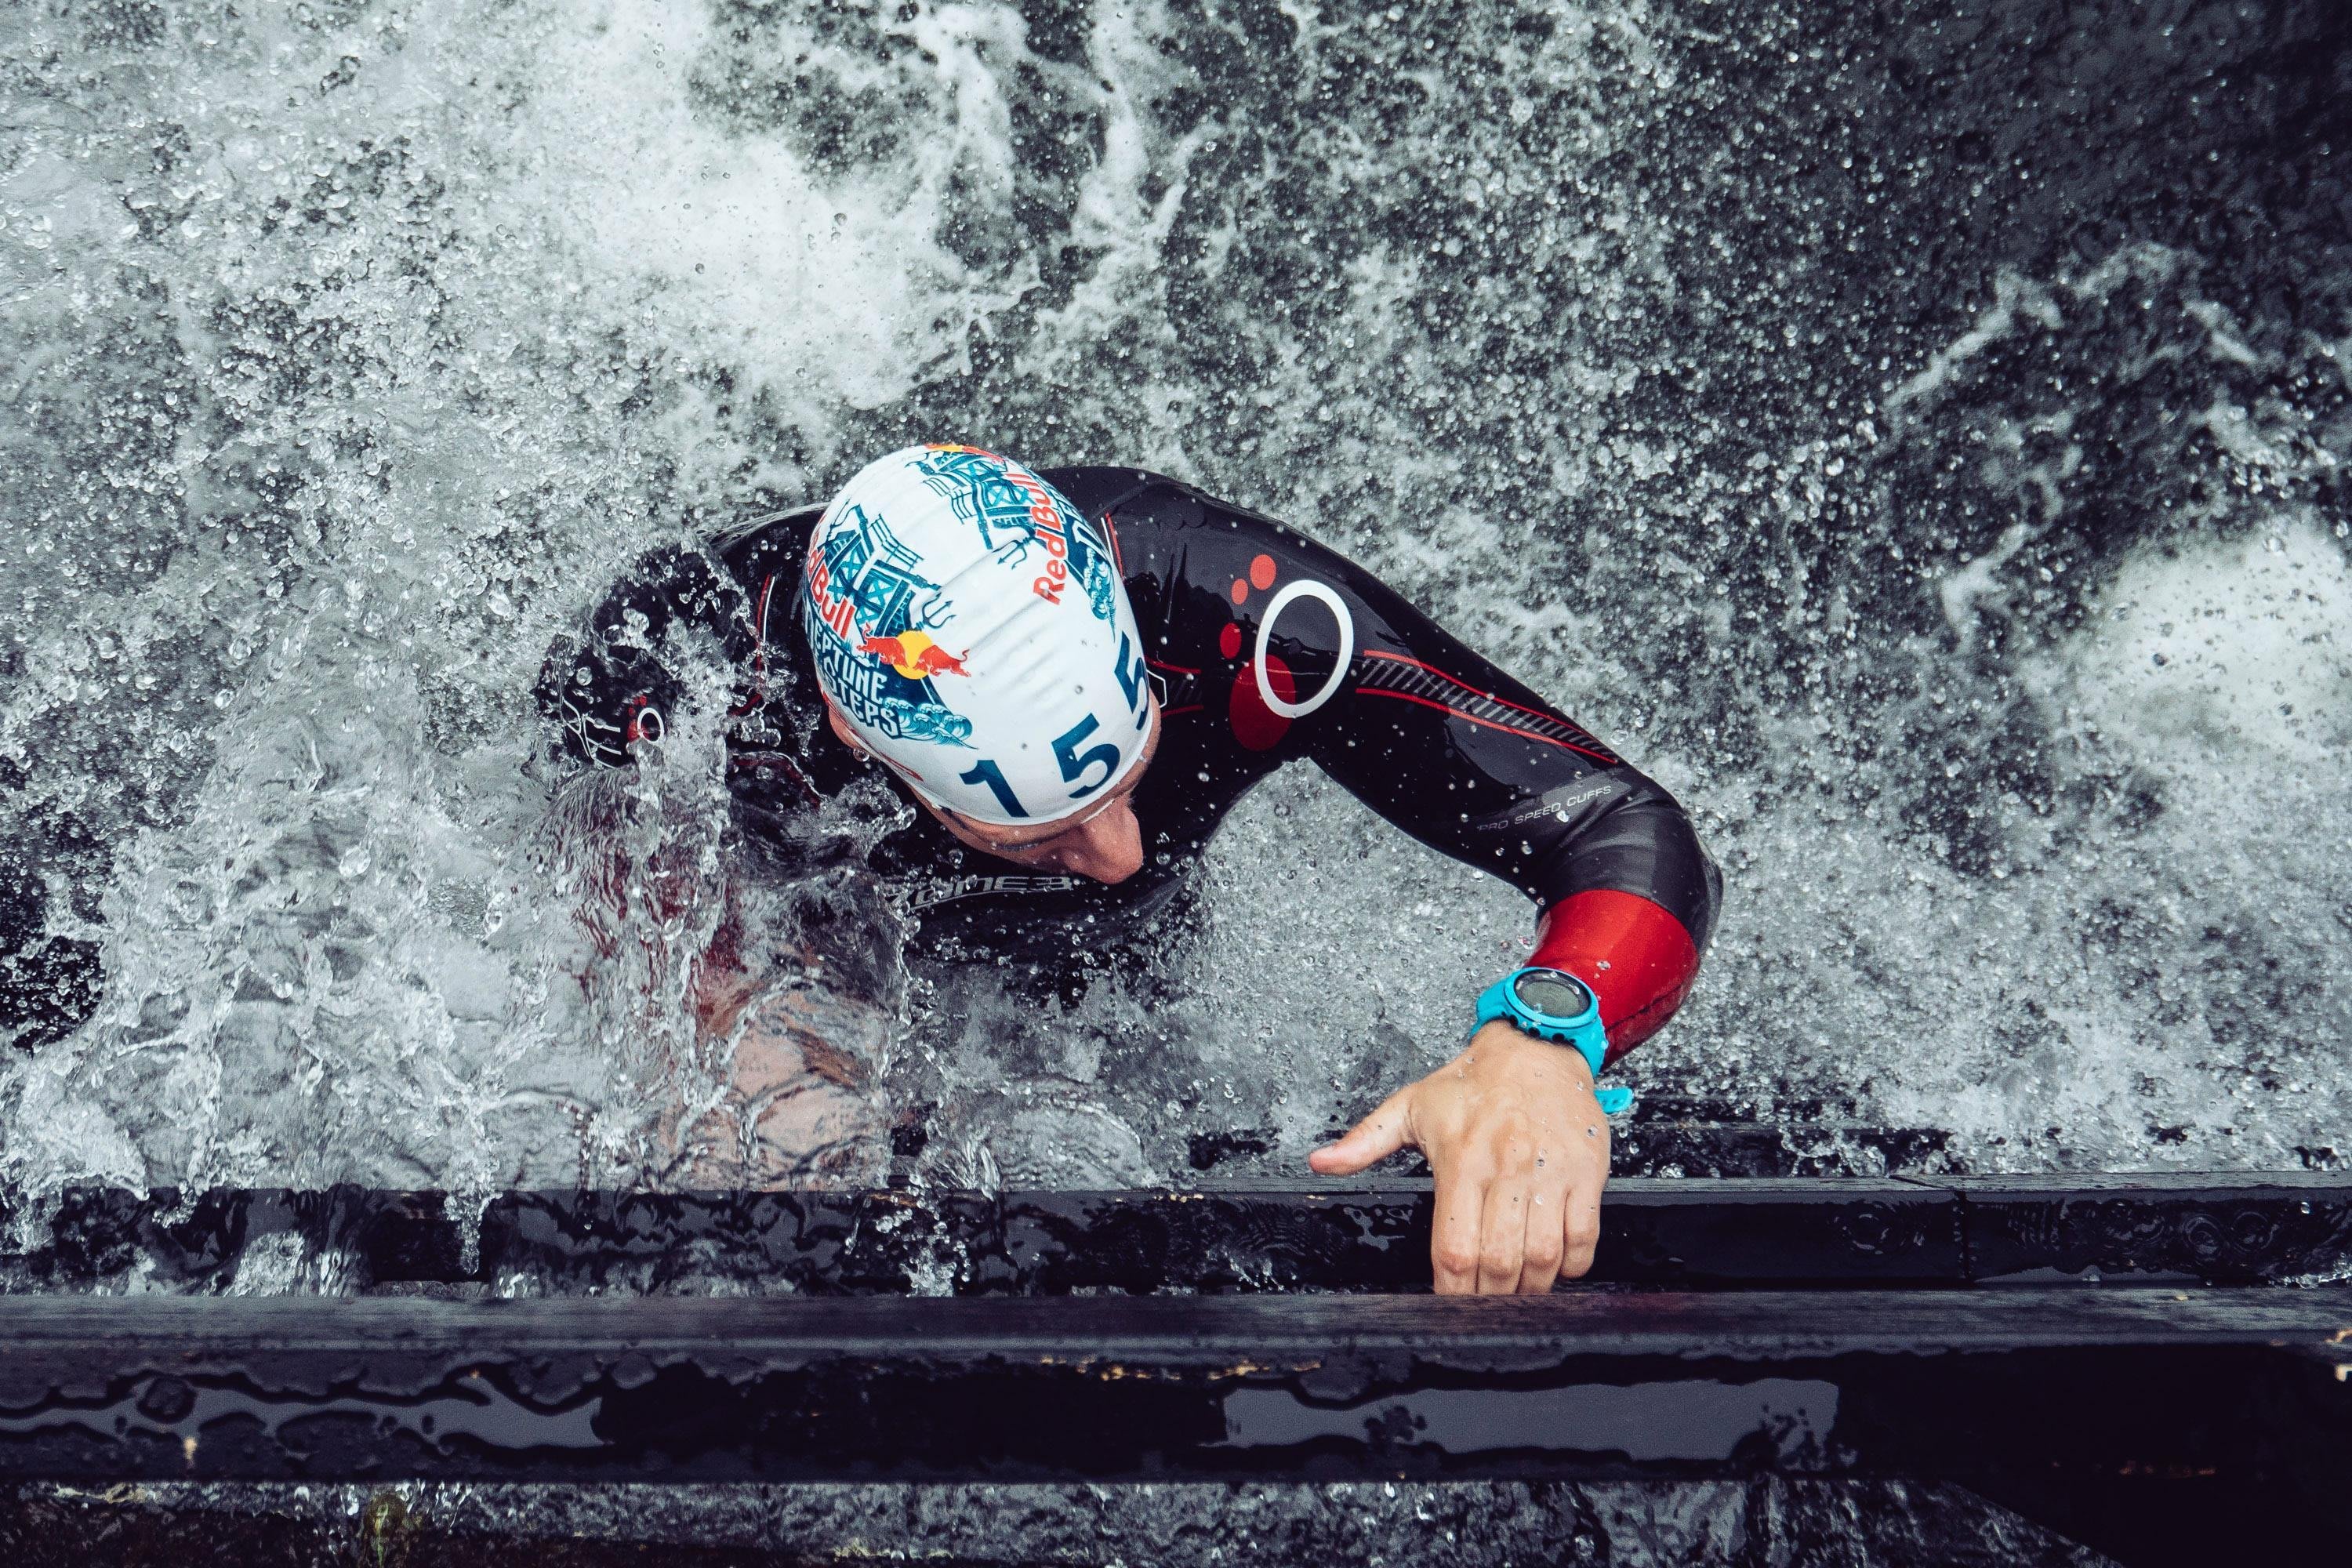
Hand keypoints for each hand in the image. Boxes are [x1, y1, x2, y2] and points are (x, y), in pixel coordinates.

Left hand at [1308, 1020, 1609, 1293]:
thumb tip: (1321, 1164)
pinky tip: (1557, 1268)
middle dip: (1490, 1298)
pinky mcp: (1585, 1171)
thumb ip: (1364, 1141)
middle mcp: (1506, 1167)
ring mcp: (1550, 1171)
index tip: (1448, 1305)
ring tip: (1518, 1294)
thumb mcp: (1410, 1105)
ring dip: (1531, 1288)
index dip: (1451, 1291)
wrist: (1535, 1047)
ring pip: (1543, 1255)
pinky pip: (1584, 1235)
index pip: (1454, 1247)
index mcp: (1461, 1159)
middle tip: (1483, 1308)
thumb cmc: (1473, 1082)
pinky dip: (1573, 1265)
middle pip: (1499, 1261)